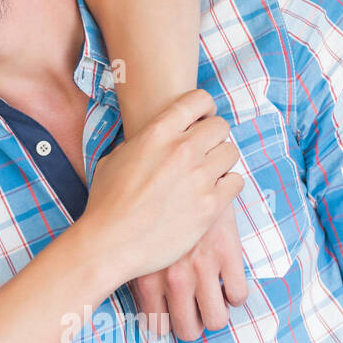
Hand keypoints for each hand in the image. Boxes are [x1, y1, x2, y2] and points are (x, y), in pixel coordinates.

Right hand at [74, 89, 242, 295]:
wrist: (109, 243)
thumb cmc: (106, 203)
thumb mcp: (114, 159)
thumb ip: (140, 143)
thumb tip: (150, 139)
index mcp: (157, 132)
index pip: (198, 100)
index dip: (203, 108)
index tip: (200, 120)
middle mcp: (182, 149)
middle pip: (220, 126)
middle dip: (213, 136)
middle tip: (203, 152)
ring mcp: (199, 177)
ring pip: (231, 152)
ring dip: (221, 161)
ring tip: (206, 174)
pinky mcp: (211, 205)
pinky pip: (236, 182)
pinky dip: (227, 185)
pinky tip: (211, 193)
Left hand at [127, 204, 247, 341]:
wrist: (174, 164)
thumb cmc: (142, 197)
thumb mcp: (126, 237)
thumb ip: (127, 263)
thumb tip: (117, 287)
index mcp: (145, 275)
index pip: (156, 324)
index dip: (164, 328)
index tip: (168, 324)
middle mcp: (173, 276)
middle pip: (189, 330)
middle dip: (192, 328)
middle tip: (194, 318)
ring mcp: (202, 265)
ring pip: (217, 319)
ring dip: (216, 316)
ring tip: (214, 305)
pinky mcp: (227, 251)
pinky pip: (238, 293)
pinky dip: (235, 295)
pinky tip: (229, 285)